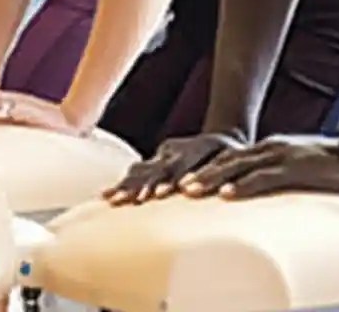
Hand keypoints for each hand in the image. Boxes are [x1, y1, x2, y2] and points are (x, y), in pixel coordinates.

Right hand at [103, 131, 248, 204]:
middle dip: (144, 184)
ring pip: (143, 169)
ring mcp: (164, 155)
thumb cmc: (232, 159)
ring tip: (115, 201)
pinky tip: (105, 197)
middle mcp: (176, 150)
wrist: (223, 137)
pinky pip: (136, 174)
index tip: (163, 193)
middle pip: (158, 168)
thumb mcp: (234, 162)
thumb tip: (204, 192)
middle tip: (134, 200)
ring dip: (129, 186)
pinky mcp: (155, 161)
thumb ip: (219, 175)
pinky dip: (122, 185)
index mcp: (198, 147)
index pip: (183, 163)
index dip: (172, 178)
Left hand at [180, 135, 338, 199]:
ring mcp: (282, 156)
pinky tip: (226, 194)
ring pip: (238, 167)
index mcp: (268, 150)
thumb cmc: (332, 167)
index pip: (228, 160)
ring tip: (188, 191)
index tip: (179, 184)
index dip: (202, 171)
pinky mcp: (296, 167)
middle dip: (196, 175)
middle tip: (171, 188)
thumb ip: (276, 176)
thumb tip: (258, 190)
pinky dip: (243, 185)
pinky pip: (264, 177)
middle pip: (224, 162)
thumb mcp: (297, 169)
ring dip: (211, 179)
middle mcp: (269, 149)